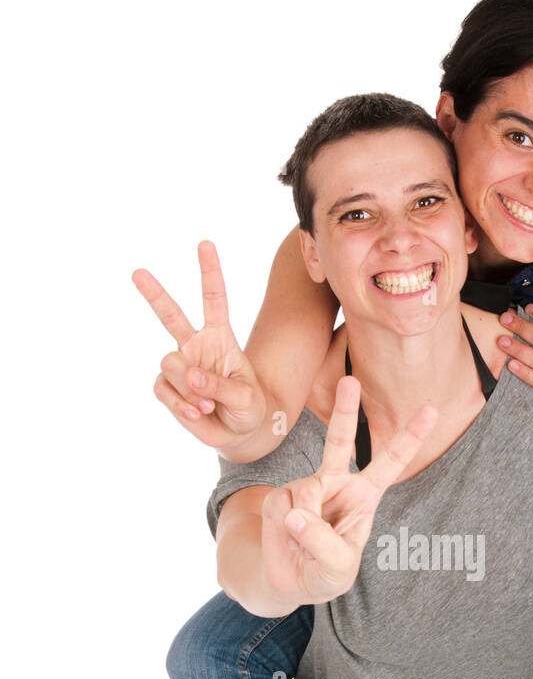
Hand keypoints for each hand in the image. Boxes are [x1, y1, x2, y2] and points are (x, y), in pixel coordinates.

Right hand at [132, 240, 267, 448]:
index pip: (214, 299)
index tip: (204, 244)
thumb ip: (222, 386)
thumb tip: (191, 375)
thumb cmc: (249, 408)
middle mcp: (196, 346)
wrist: (239, 434)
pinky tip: (196, 413)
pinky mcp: (168, 388)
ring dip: (190, 389)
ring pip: (170, 366)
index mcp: (220, 337)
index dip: (210, 273)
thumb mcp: (247, 398)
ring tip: (208, 405)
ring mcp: (180, 367)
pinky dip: (180, 405)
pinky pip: (164, 391)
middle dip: (154, 293)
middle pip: (171, 315)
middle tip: (137, 272)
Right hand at [260, 377, 436, 604]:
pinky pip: (283, 506)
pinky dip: (285, 528)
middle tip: (350, 380)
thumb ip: (322, 541)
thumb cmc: (325, 572)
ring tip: (303, 544)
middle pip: (341, 441)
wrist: (290, 581)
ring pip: (307, 491)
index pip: (391, 462)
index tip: (432, 409)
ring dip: (305, 525)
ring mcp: (308, 486)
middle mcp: (336, 483)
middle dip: (346, 410)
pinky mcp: (280, 497)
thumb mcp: (337, 567)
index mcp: (364, 496)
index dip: (410, 437)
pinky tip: (287, 538)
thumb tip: (295, 513)